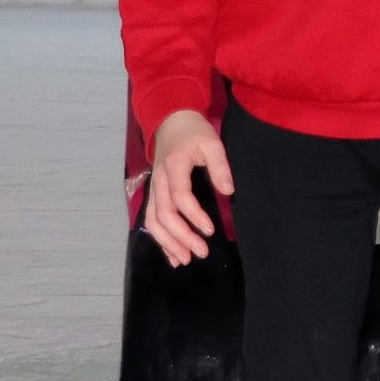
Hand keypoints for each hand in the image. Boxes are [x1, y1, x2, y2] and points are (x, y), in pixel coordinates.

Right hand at [145, 109, 233, 266]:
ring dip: (168, 243)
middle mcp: (159, 180)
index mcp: (173, 166)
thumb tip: (228, 191)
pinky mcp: (155, 194)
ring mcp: (154, 188)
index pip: (180, 196)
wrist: (170, 120)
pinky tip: (172, 256)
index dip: (194, 215)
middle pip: (163, 214)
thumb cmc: (194, 132)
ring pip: (153, 220)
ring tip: (185, 260)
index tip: (210, 230)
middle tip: (201, 252)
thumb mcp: (212, 142)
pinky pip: (152, 219)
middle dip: (181, 236)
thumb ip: (220, 166)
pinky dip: (161, 239)